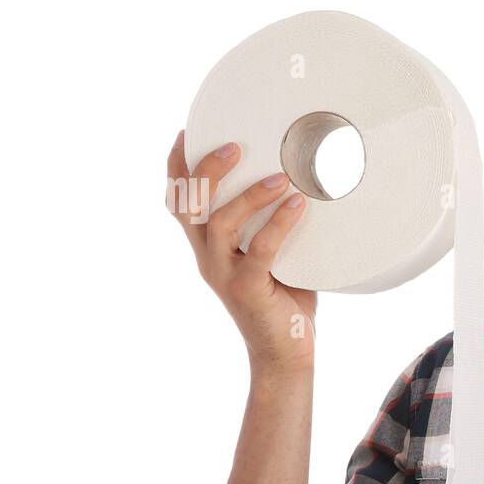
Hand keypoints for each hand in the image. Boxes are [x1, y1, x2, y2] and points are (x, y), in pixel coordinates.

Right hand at [165, 129, 317, 374]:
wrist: (286, 352)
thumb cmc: (285, 300)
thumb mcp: (275, 255)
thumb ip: (276, 223)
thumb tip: (306, 180)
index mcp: (207, 247)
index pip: (180, 201)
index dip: (177, 166)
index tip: (187, 131)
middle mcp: (208, 258)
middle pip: (189, 206)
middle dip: (206, 170)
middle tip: (235, 145)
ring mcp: (224, 275)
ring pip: (221, 225)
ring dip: (249, 195)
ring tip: (281, 176)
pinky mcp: (247, 291)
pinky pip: (260, 252)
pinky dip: (278, 225)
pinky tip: (298, 206)